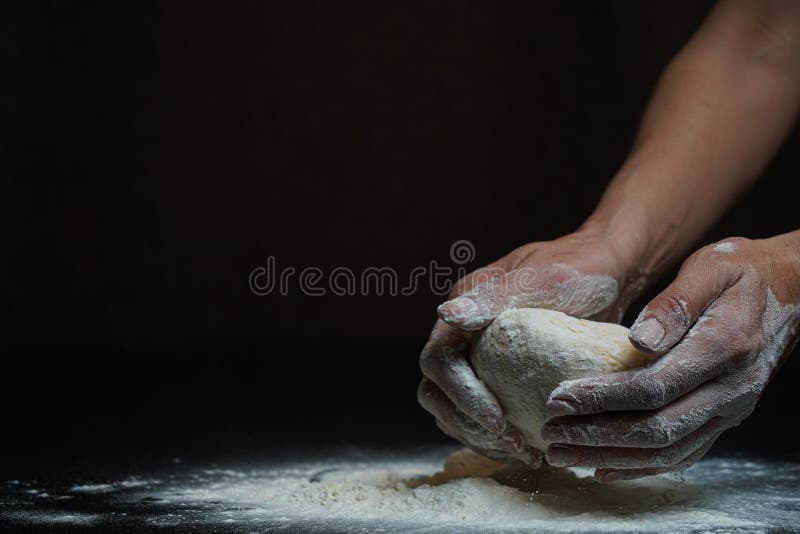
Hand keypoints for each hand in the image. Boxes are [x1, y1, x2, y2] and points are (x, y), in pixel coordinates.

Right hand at [418, 229, 645, 462]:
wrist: (610, 270)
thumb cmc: (578, 268)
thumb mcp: (540, 281)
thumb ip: (493, 297)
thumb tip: (445, 314)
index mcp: (463, 311)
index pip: (438, 363)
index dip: (461, 396)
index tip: (498, 421)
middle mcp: (463, 337)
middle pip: (437, 393)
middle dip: (468, 424)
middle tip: (513, 444)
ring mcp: (480, 359)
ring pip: (456, 411)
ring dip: (481, 437)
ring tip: (524, 453)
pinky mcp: (502, 379)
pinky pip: (483, 417)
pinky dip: (499, 438)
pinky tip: (531, 449)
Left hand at [543, 235, 799, 480]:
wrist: (795, 290)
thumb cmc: (743, 273)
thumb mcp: (709, 269)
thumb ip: (674, 304)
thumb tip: (638, 340)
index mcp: (723, 348)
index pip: (654, 388)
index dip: (603, 399)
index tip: (560, 399)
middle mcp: (730, 389)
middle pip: (657, 429)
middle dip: (597, 436)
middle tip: (552, 435)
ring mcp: (731, 408)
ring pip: (668, 450)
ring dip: (612, 458)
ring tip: (566, 455)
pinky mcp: (725, 417)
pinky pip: (684, 452)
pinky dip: (642, 466)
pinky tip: (605, 468)